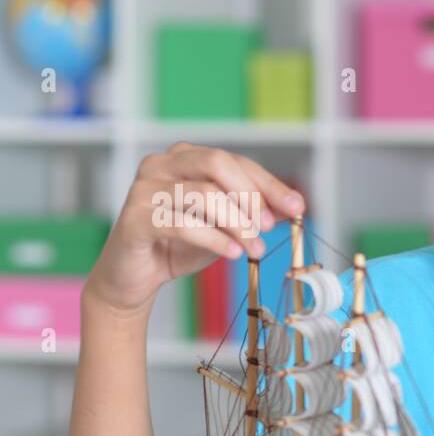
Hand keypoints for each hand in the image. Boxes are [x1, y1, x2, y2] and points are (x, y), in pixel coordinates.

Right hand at [84, 142, 304, 316]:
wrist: (135, 277)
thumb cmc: (180, 245)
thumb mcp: (226, 226)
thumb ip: (254, 214)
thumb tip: (294, 207)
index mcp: (185, 158)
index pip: (236, 162)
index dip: (269, 184)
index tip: (298, 207)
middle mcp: (161, 165)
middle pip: (216, 164)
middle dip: (251, 196)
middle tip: (270, 227)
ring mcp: (144, 189)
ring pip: (203, 194)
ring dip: (237, 224)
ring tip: (256, 248)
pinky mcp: (134, 218)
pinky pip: (183, 223)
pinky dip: (215, 239)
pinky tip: (233, 253)